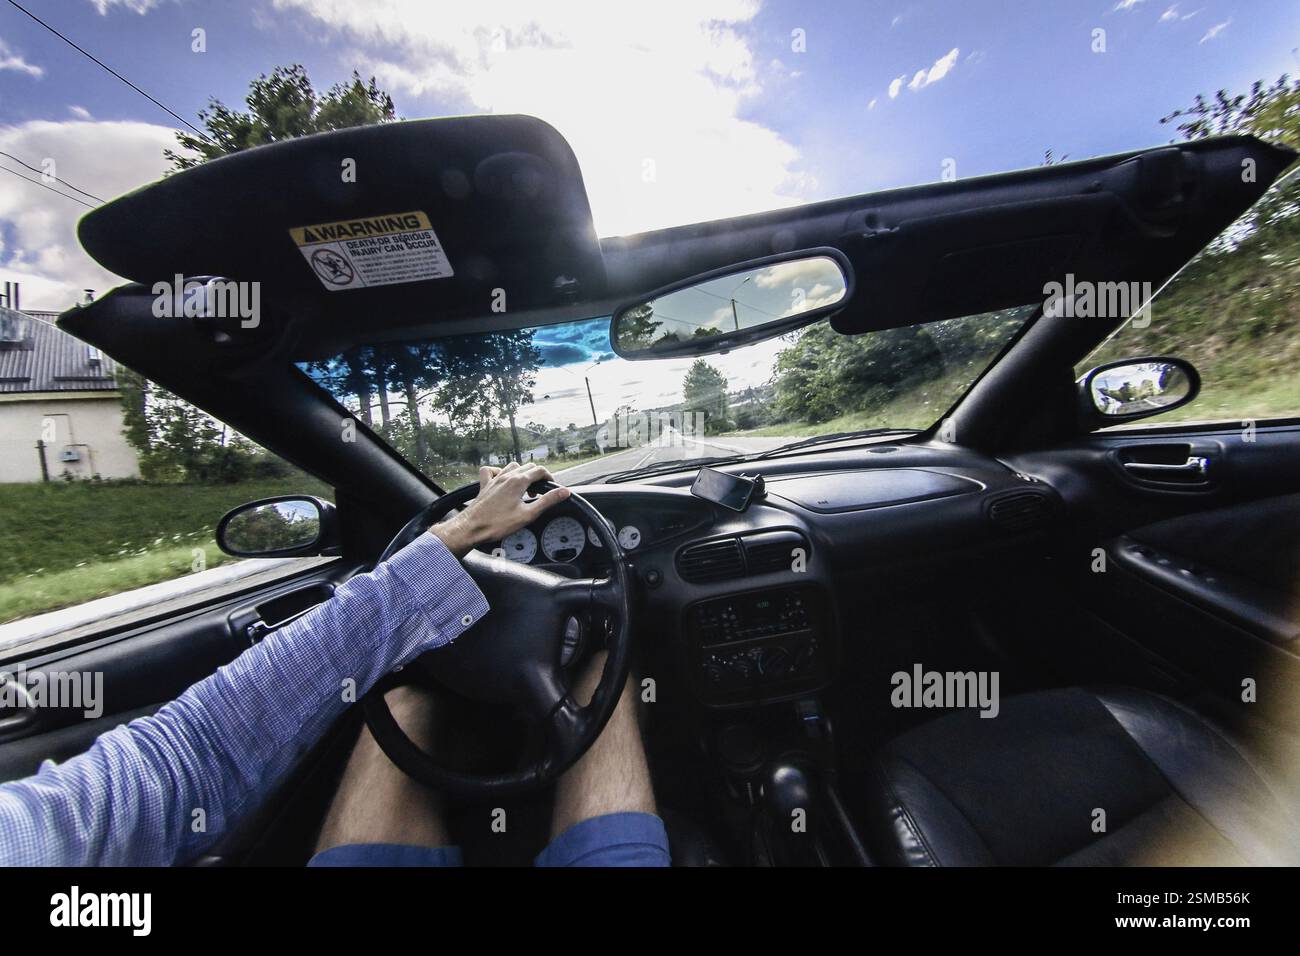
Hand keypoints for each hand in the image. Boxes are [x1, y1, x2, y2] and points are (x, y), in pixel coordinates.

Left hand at [429, 462, 570, 556]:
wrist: (472, 528)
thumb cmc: (498, 523)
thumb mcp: (528, 514)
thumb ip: (547, 501)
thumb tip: (563, 492)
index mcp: (518, 481)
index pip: (540, 470)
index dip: (549, 477)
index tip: (553, 487)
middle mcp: (506, 476)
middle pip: (527, 467)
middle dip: (537, 476)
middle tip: (540, 492)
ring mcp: (494, 479)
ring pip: (511, 467)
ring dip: (521, 473)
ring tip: (525, 488)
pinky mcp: (485, 485)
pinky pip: (491, 471)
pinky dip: (498, 472)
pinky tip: (502, 480)